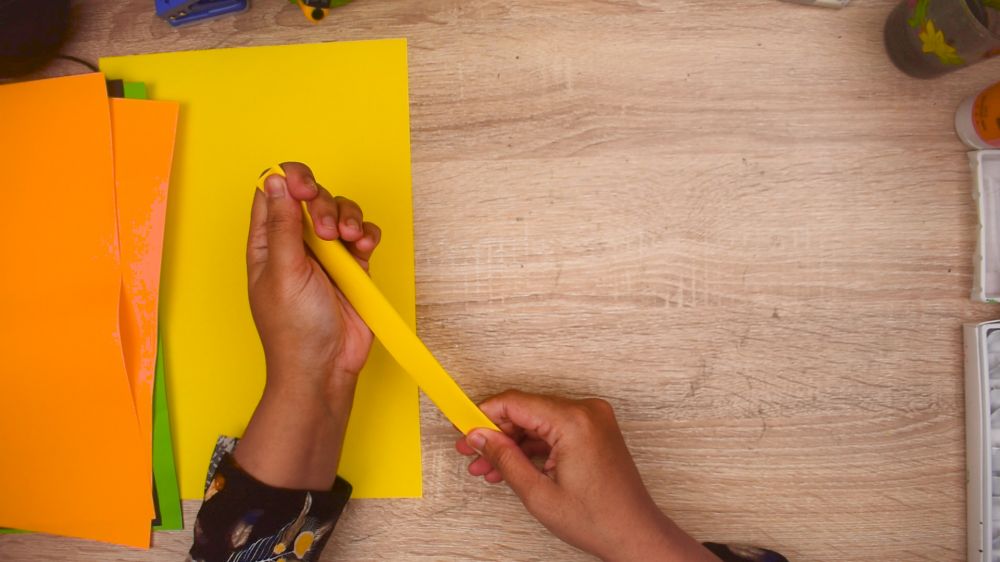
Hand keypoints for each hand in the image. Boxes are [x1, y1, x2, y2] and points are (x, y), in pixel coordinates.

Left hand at [247, 162, 380, 395]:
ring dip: (349, 219)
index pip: (272, 192)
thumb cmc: (294, 329)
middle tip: (328, 231)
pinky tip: (363, 249)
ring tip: (350, 241)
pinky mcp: (352, 267)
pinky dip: (366, 235)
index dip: (289, 180)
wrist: (325, 368)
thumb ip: (283, 224)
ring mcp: (325, 254)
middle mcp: (295, 243)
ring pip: (340, 212)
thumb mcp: (284, 271)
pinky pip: (363, 236)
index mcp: (267, 243)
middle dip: (324, 204)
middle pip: (311, 197)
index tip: (305, 190)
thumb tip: (276, 180)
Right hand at [455, 390, 719, 561]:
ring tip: (486, 467)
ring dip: (511, 442)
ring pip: (537, 421)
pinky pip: (554, 428)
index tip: (462, 427)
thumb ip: (504, 459)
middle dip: (495, 432)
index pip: (514, 403)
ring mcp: (593, 419)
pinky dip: (532, 445)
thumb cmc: (599, 518)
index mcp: (574, 421)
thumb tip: (479, 437)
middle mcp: (586, 411)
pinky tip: (511, 465)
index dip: (482, 415)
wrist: (634, 534)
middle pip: (525, 410)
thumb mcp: (538, 493)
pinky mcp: (594, 429)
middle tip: (470, 452)